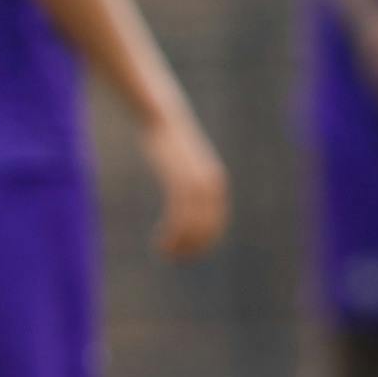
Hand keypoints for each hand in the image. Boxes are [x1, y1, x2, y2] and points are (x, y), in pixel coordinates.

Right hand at [141, 111, 228, 259]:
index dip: (206, 240)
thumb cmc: (169, 142)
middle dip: (195, 246)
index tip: (189, 252)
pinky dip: (172, 233)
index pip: (217, 220)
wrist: (161, 117)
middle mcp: (210, 184)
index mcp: (214, 182)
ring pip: (194, 224)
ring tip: (165, 254)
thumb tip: (184, 196)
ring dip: (181, 244)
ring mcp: (195, 182)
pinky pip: (179, 215)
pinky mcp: (178, 180)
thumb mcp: (182, 163)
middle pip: (209, 226)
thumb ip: (188, 180)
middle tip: (176, 258)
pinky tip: (160, 242)